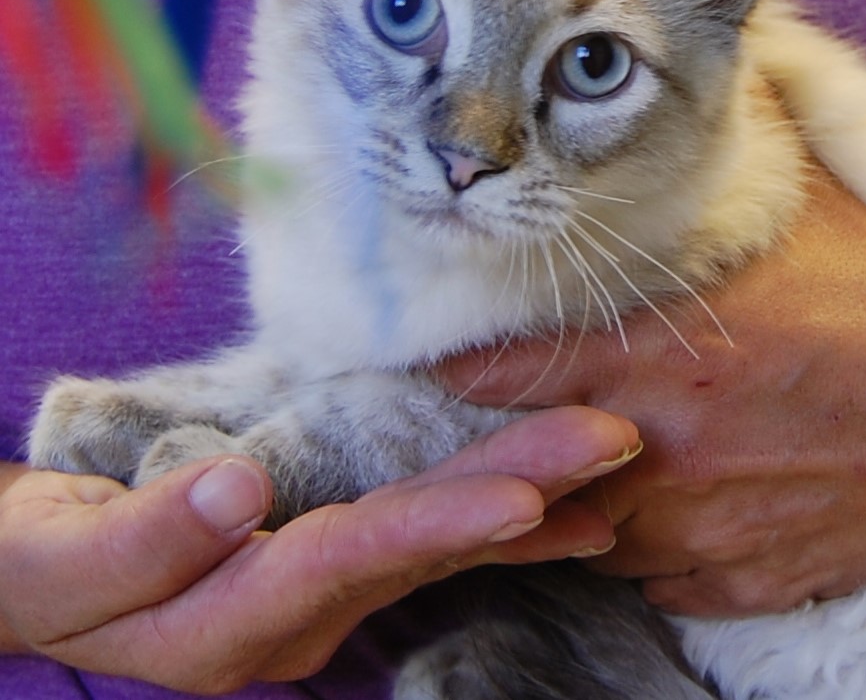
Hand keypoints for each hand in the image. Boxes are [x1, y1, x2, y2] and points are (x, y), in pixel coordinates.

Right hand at [0, 406, 637, 692]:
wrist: (45, 572)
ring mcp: (324, 586)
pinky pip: (425, 529)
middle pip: (425, 543)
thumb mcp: (64, 558)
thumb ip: (147, 540)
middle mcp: (303, 613)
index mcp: (239, 619)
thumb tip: (236, 492)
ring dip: (530, 492)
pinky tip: (558, 502)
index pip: (355, 560)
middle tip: (612, 442)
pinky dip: (494, 511)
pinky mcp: (331, 552)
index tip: (527, 494)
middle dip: (524, 490)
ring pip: (439, 535)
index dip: (441, 524)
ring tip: (613, 459)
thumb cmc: (43, 561)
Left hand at [440, 170, 865, 617]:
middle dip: (512, 442)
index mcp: (658, 358)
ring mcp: (698, 528)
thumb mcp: (792, 222)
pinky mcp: (740, 578)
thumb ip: (710, 180)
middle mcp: (661, 450)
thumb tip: (689, 99)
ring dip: (580, 496)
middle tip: (503, 413)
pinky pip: (652, 577)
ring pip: (586, 531)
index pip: (508, 373)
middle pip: (531, 464)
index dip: (460, 364)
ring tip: (589, 458)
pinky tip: (662, 504)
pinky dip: (644, 545)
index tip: (434, 356)